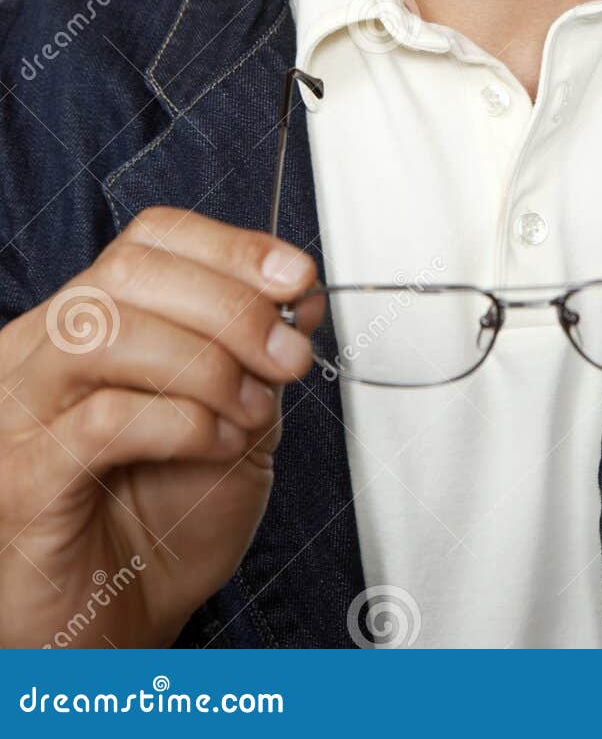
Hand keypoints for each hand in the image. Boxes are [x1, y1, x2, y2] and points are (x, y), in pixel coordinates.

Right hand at [0, 207, 318, 647]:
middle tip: (286, 354)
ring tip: (252, 409)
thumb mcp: (232, 420)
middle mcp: (38, 355)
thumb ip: (254, 354)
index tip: (295, 276)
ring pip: (106, 331)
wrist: (120, 636)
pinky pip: (104, 420)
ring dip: (207, 363)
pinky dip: (182, 422)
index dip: (229, 246)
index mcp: (86, 325)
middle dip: (230, 304)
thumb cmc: (163, 530)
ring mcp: (19, 414)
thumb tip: (298, 294)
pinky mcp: (24, 480)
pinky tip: (218, 444)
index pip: (146, 240)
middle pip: (128, 272)